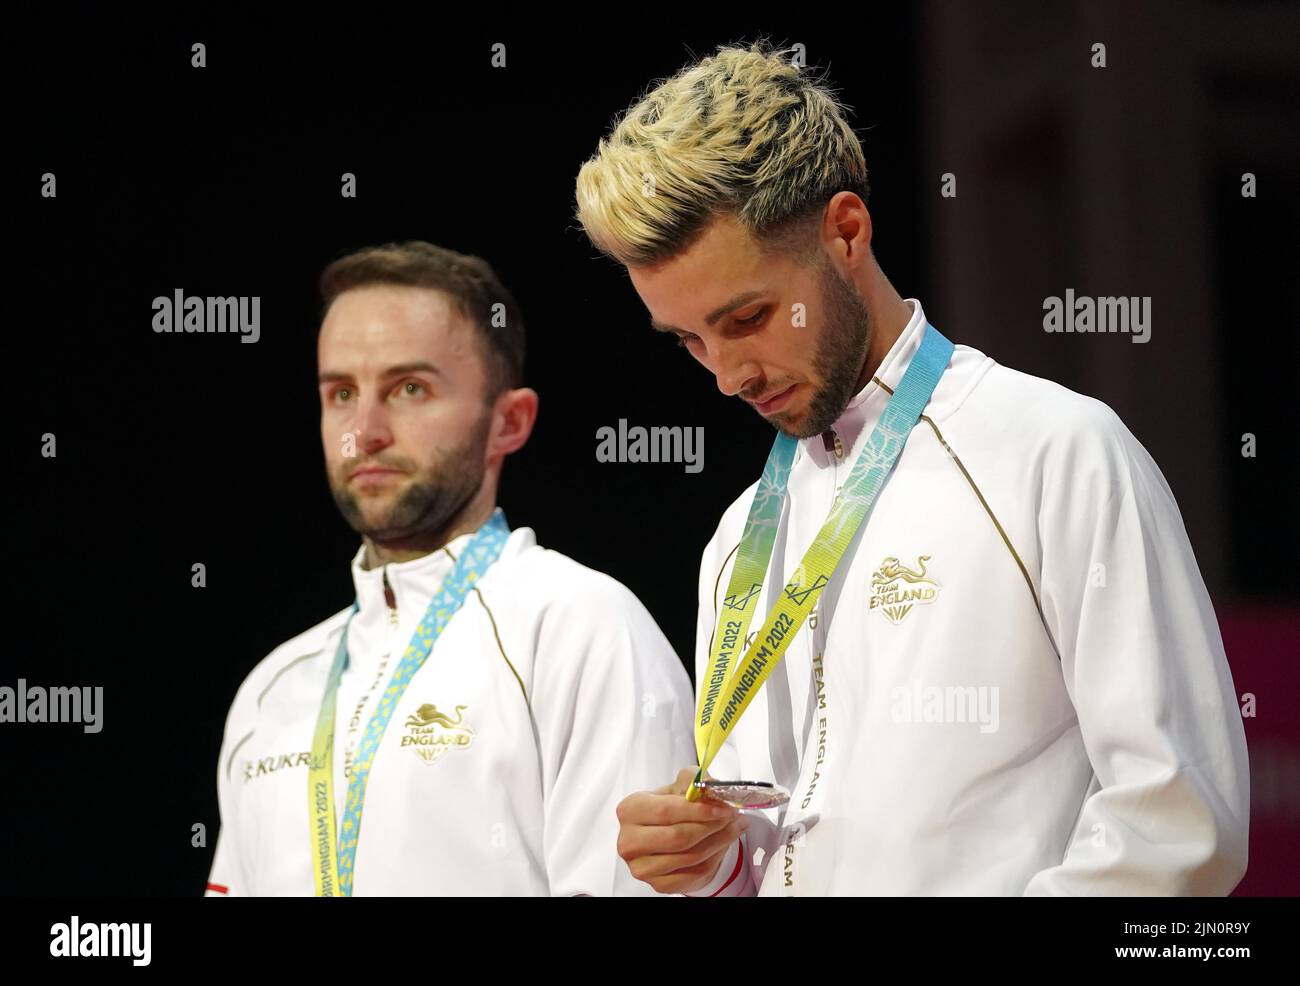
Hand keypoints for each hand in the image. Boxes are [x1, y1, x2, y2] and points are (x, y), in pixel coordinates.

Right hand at [615, 767, 748, 893]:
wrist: (666, 835)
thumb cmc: (669, 808)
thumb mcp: (678, 786)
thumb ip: (692, 780)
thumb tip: (710, 784)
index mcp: (630, 810)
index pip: (666, 811)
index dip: (698, 810)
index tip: (722, 807)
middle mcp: (630, 841)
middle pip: (678, 837)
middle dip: (711, 826)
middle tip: (732, 816)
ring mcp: (642, 866)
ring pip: (690, 856)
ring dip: (719, 841)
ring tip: (734, 826)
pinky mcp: (658, 884)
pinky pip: (695, 873)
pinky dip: (715, 857)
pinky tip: (723, 843)